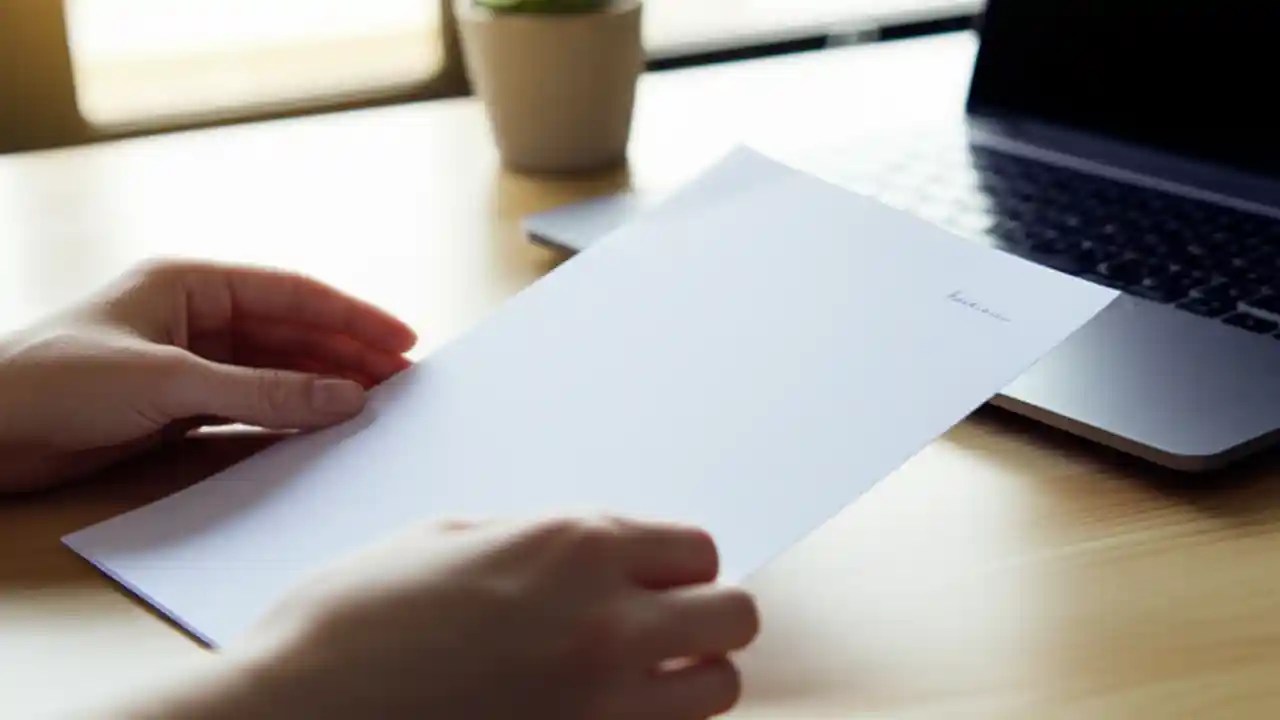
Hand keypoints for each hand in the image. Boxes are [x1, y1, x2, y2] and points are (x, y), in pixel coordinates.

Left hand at [0, 260, 415, 491]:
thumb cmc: (55, 381)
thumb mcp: (169, 381)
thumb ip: (265, 391)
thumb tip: (347, 398)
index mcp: (189, 282)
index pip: (292, 293)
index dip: (353, 316)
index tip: (405, 340)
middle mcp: (193, 316)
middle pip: (291, 332)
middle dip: (347, 354)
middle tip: (402, 382)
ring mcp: (186, 362)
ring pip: (275, 369)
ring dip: (322, 385)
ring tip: (375, 405)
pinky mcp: (174, 406)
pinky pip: (250, 404)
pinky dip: (287, 414)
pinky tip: (321, 427)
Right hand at [207, 517, 758, 719]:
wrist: (289, 716)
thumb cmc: (348, 621)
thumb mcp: (442, 539)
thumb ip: (537, 541)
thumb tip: (593, 554)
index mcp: (572, 548)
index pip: (699, 549)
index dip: (679, 562)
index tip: (655, 575)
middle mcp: (605, 625)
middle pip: (734, 617)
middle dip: (706, 617)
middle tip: (662, 625)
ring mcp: (598, 706)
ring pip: (716, 691)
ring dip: (688, 679)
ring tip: (636, 677)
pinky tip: (597, 713)